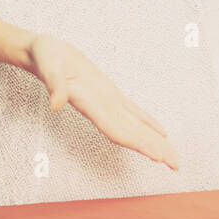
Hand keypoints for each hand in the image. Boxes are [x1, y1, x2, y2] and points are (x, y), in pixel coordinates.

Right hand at [12, 33, 180, 171]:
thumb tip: (56, 105)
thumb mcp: (49, 67)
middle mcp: (100, 109)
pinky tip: (161, 132)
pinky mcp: (109, 93)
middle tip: (176, 165)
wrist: (42, 52)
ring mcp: (106, 102)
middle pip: (131, 134)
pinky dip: (148, 122)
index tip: (156, 156)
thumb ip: (55, 85)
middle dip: (153, 149)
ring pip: (134, 126)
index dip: (137, 143)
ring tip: (173, 157)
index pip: (117, 129)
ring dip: (154, 141)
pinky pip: (132, 111)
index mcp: (89, 105)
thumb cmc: (45, 58)